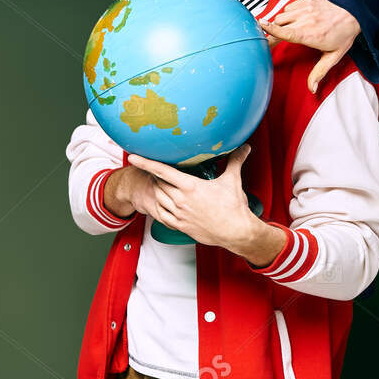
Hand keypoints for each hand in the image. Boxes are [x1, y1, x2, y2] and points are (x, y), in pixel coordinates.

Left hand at [124, 145, 256, 248]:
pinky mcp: (181, 226)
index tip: (133, 156)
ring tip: (159, 185)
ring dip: (157, 191)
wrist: (236, 232)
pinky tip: (162, 204)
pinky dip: (159, 208)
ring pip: (158, 199)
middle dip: (155, 176)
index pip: (162, 171)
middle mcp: (181, 200)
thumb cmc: (234, 207)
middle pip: (158, 184)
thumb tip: (244, 147)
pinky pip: (162, 216)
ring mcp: (179, 214)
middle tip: (157, 171)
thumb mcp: (233, 181)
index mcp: (190, 186)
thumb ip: (235, 161)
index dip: (145, 162)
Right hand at [257, 0, 360, 93]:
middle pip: (279, 24)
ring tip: (294, 28)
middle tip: (276, 39)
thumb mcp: (333, 57)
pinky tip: (300, 18)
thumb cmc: (342, 36)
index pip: (286, 32)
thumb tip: (312, 89)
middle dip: (275, 31)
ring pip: (282, 14)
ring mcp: (307, 7)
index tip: (259, 25)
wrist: (354, 14)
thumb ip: (319, 72)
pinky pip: (290, 6)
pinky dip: (290, 13)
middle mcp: (308, 20)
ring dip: (283, 22)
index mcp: (311, 35)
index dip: (271, 30)